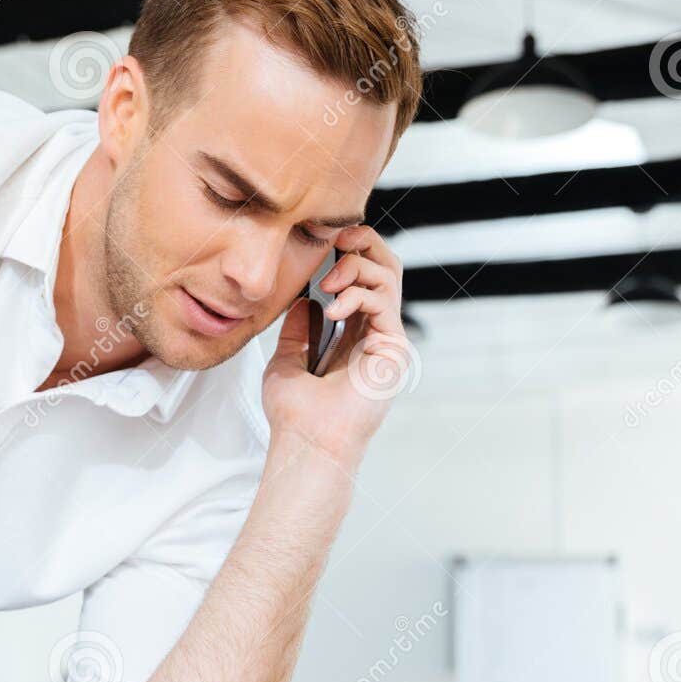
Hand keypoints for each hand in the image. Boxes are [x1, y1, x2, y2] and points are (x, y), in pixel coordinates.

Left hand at [262, 225, 414, 466]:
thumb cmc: (295, 413)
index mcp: (352, 334)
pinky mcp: (393, 349)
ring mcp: (387, 340)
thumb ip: (298, 328)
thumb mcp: (287, 359)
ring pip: (389, 276)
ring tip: (328, 284)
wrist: (306, 442)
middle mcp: (374, 334)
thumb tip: (304, 299)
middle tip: (336, 240)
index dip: (348, 252)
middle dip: (362, 244)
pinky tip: (332, 311)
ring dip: (355, 268)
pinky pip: (384, 302)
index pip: (361, 278)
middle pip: (385, 267)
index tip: (322, 241)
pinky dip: (357, 295)